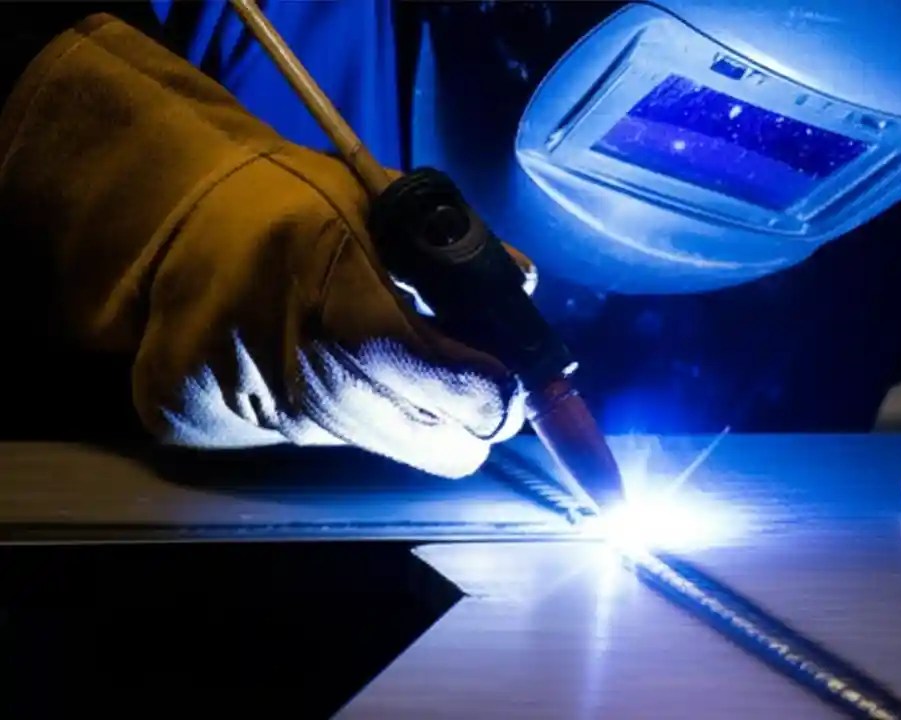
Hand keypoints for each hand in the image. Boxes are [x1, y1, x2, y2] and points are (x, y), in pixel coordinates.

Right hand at [0, 15, 522, 477]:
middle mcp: (282, 353)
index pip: (435, 378)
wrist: (174, 215)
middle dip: (456, 420)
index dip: (489, 396)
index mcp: (331, 279)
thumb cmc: (292, 201)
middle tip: (466, 394)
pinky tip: (305, 367)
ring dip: (388, 415)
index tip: (508, 391)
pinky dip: (323, 416)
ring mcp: (235, 398)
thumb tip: (523, 299)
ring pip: (362, 442)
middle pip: (415, 437)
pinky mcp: (196, 425)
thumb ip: (458, 254)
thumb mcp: (384, 202)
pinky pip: (299, 442)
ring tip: (366, 358)